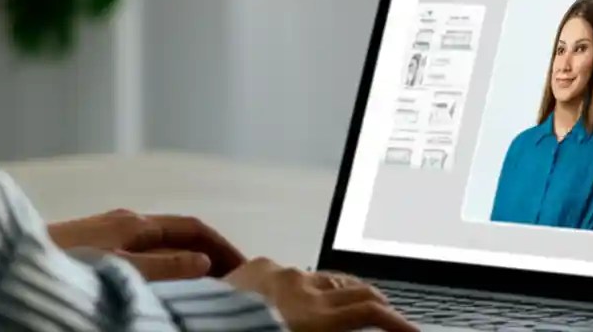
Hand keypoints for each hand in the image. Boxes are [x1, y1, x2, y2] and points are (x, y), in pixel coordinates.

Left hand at [48, 209, 245, 279]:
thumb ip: (163, 267)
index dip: (223, 247)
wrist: (6, 263)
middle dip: (209, 257)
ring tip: (202, 290)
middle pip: (179, 236)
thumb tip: (204, 264)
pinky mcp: (92, 246)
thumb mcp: (121, 270)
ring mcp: (107, 233)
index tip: (246, 269)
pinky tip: (160, 289)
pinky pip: (140, 254)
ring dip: (185, 264)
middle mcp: (125, 222)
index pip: (194, 228)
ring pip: (160, 246)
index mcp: (135, 223)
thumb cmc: (64, 265)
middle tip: (231, 283)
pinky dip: (162, 269)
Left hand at [225, 258, 417, 331]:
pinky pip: (286, 272)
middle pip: (357, 287)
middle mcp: (303, 288)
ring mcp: (278, 273)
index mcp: (317, 316)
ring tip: (346, 304)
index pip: (372, 313)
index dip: (399, 323)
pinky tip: (295, 296)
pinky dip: (300, 285)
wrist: (193, 331)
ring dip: (340, 291)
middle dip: (378, 301)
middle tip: (388, 314)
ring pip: (322, 277)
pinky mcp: (254, 267)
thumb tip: (351, 328)